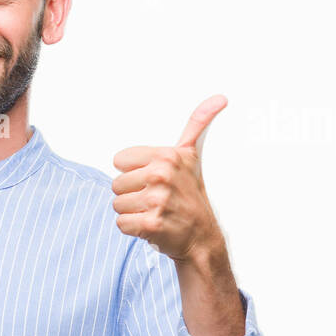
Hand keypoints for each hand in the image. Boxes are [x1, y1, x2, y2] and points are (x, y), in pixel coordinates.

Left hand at [110, 94, 227, 263]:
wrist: (202, 236)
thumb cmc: (191, 196)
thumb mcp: (192, 156)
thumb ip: (197, 125)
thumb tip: (220, 98)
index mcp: (167, 156)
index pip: (119, 161)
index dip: (134, 172)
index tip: (155, 180)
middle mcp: (162, 175)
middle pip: (116, 184)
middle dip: (133, 194)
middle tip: (156, 199)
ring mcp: (157, 201)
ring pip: (117, 204)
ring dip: (132, 212)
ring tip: (155, 212)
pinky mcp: (151, 224)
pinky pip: (122, 223)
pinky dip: (133, 229)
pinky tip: (152, 226)